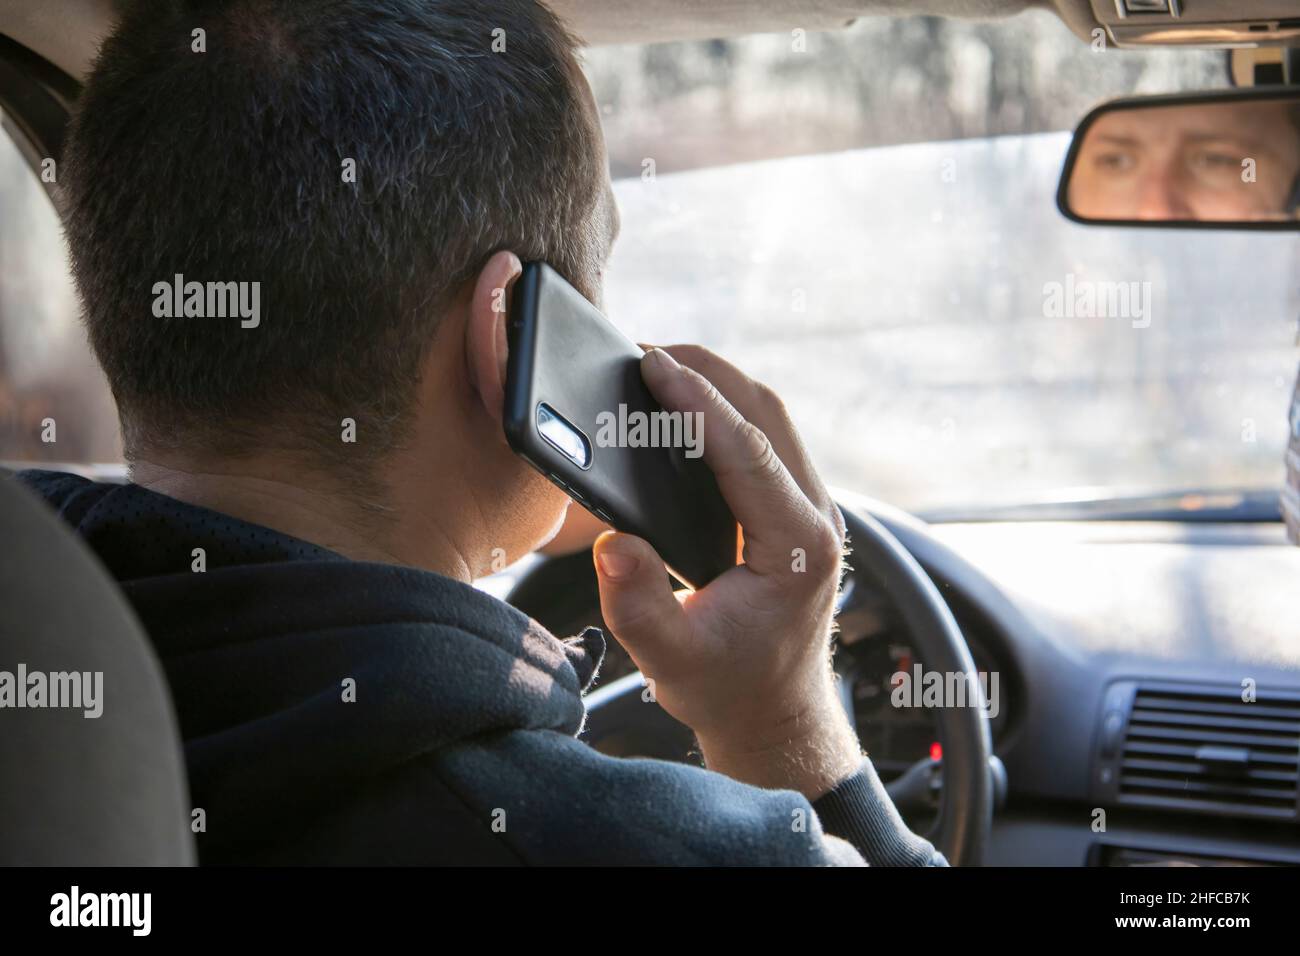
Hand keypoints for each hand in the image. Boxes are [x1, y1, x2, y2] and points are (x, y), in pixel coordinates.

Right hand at [591, 345, 860, 798]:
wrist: (773, 713)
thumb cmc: (726, 688)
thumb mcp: (671, 660)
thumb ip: (638, 606)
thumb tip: (614, 545)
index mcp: (796, 548)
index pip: (747, 451)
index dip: (696, 402)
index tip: (651, 364)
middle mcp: (817, 519)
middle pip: (768, 415)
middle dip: (708, 373)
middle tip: (644, 352)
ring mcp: (812, 510)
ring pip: (772, 419)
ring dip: (719, 384)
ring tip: (658, 367)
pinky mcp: (796, 509)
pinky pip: (767, 439)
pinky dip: (725, 410)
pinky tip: (684, 407)